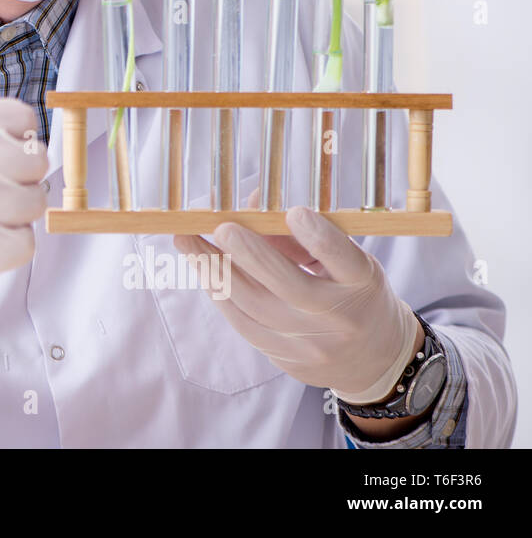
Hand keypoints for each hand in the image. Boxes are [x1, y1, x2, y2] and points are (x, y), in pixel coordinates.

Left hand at [172, 188, 419, 402]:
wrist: (373, 359)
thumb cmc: (353, 293)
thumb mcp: (345, 261)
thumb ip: (303, 234)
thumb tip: (250, 201)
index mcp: (362, 282)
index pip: (343, 259)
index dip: (319, 237)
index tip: (295, 213)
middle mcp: (339, 317)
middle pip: (291, 286)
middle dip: (252, 254)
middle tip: (222, 227)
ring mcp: (312, 344)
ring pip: (254, 305)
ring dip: (215, 268)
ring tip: (185, 239)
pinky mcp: (286, 360)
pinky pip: (243, 322)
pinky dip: (218, 291)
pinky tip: (200, 266)